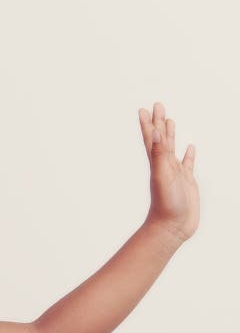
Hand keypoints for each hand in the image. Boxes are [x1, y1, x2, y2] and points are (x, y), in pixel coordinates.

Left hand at [138, 102, 199, 242]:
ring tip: (170, 121)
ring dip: (171, 135)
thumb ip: (159, 155)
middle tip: (157, 105)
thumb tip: (157, 134)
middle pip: (162, 139)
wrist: (171, 227)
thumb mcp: (162, 176)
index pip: (152, 139)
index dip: (148, 124)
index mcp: (158, 163)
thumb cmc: (165, 204)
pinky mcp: (186, 182)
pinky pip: (187, 164)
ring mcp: (176, 173)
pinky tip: (189, 149)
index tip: (144, 109)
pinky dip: (188, 155)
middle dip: (160, 122)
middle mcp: (165, 166)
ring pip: (173, 149)